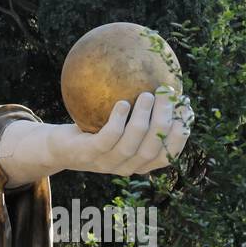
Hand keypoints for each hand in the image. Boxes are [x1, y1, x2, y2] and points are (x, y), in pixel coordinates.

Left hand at [50, 89, 192, 176]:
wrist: (58, 146)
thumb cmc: (94, 130)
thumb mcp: (119, 123)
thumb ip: (139, 111)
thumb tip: (161, 80)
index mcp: (140, 162)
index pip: (168, 154)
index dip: (181, 134)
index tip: (187, 109)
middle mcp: (127, 166)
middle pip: (153, 148)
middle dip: (165, 121)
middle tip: (167, 95)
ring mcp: (107, 163)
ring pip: (132, 144)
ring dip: (143, 118)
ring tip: (146, 95)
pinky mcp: (89, 154)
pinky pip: (107, 138)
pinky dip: (117, 121)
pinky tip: (122, 103)